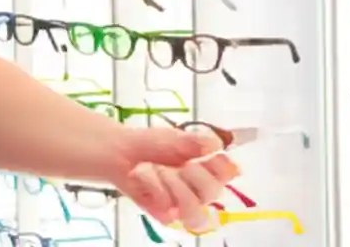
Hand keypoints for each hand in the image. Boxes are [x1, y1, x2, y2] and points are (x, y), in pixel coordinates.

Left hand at [110, 127, 239, 231]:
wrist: (120, 151)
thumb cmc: (151, 144)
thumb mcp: (173, 137)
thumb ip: (194, 141)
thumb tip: (215, 144)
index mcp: (209, 168)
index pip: (229, 172)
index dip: (223, 166)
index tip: (212, 155)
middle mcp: (200, 189)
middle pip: (214, 192)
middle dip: (196, 175)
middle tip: (183, 164)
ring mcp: (183, 204)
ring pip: (195, 209)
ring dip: (176, 186)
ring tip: (159, 169)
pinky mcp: (164, 214)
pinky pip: (168, 211)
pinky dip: (154, 187)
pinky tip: (143, 174)